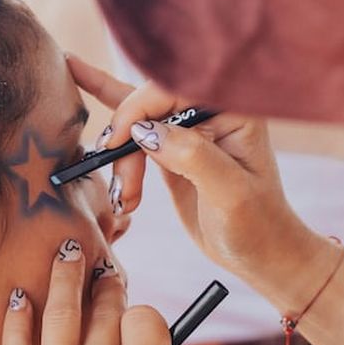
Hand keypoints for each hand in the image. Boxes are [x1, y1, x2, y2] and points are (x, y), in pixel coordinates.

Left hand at [0, 238, 187, 344]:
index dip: (144, 317)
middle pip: (106, 310)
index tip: (138, 322)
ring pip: (61, 313)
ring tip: (67, 253)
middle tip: (104, 271)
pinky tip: (22, 296)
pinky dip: (20, 316)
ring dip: (65, 277)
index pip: (148, 321)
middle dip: (106, 287)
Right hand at [68, 56, 321, 281]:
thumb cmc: (257, 225)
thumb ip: (192, 156)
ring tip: (123, 197)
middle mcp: (210, 112)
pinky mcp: (172, 150)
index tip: (116, 141)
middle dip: (125, 138)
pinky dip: (114, 140)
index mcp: (233, 110)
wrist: (261, 255)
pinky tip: (82, 92)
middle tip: (118, 179)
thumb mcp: (230, 194)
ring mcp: (190, 130)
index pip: (173, 88)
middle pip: (149, 104)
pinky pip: (135, 135)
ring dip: (119, 158)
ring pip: (136, 123)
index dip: (139, 108)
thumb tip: (145, 131)